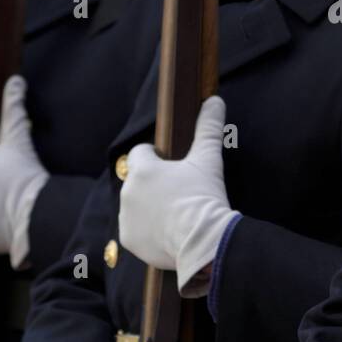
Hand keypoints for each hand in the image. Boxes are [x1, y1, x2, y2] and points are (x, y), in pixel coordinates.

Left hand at [118, 96, 235, 296]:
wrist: (205, 240)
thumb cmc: (204, 196)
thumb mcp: (208, 159)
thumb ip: (208, 128)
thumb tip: (214, 100)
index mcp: (143, 170)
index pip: (140, 153)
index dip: (156, 157)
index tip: (172, 166)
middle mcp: (128, 192)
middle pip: (138, 182)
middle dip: (154, 185)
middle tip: (180, 193)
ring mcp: (126, 218)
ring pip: (136, 206)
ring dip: (150, 207)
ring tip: (176, 215)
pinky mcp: (129, 240)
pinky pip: (136, 231)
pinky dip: (148, 231)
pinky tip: (168, 233)